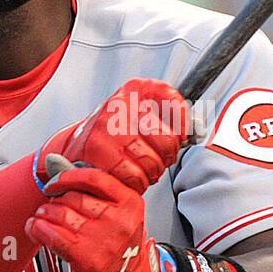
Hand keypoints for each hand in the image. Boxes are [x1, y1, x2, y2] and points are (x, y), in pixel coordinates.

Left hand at [26, 167, 161, 271]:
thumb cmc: (117, 242)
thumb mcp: (115, 211)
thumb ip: (87, 187)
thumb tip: (54, 161)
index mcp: (130, 202)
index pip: (93, 178)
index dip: (67, 177)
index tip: (54, 184)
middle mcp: (120, 220)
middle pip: (73, 197)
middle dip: (55, 201)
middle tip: (50, 208)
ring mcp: (106, 241)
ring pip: (61, 215)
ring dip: (44, 215)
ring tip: (42, 218)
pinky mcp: (90, 260)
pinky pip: (54, 236)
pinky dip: (39, 230)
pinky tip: (36, 228)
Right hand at [39, 79, 189, 195]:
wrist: (77, 142)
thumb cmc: (115, 130)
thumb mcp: (141, 112)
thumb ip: (168, 116)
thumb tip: (194, 130)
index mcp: (136, 89)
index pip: (173, 101)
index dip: (182, 124)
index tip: (181, 135)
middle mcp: (122, 104)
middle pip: (166, 139)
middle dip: (168, 156)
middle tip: (160, 159)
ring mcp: (108, 126)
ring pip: (151, 160)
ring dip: (152, 172)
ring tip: (145, 169)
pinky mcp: (98, 149)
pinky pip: (132, 175)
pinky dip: (137, 182)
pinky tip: (133, 177)